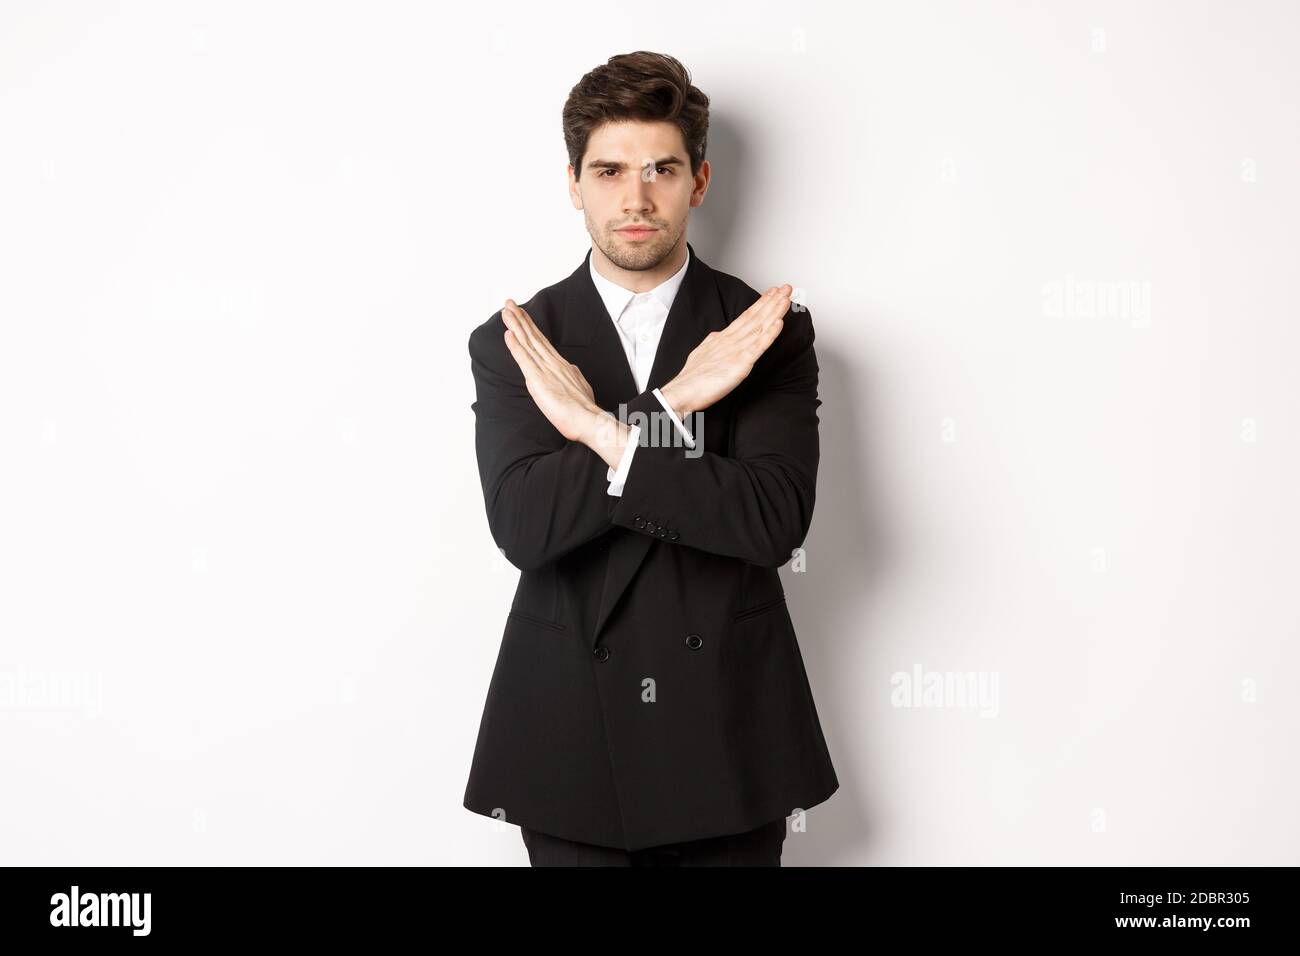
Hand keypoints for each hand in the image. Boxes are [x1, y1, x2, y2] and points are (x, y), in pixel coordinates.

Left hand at [501, 298, 603, 443]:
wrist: (590, 421)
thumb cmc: (585, 411)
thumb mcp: (578, 387)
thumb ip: (571, 377)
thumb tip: (569, 370)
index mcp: (561, 365)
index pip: (542, 342)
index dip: (530, 327)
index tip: (521, 314)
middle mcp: (553, 363)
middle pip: (534, 336)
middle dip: (520, 319)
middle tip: (509, 303)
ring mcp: (546, 370)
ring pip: (528, 342)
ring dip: (516, 326)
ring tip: (506, 311)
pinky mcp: (538, 380)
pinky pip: (524, 358)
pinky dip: (515, 345)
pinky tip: (508, 333)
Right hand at [659, 284, 791, 416]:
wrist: (682, 391)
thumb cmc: (692, 378)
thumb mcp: (704, 353)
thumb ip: (713, 343)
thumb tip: (718, 336)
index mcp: (723, 338)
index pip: (746, 316)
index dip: (761, 303)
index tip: (772, 293)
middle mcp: (731, 340)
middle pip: (755, 317)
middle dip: (772, 301)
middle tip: (786, 287)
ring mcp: (736, 350)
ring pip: (759, 327)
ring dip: (774, 312)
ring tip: (786, 298)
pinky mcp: (740, 363)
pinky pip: (758, 346)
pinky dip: (770, 334)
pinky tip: (779, 323)